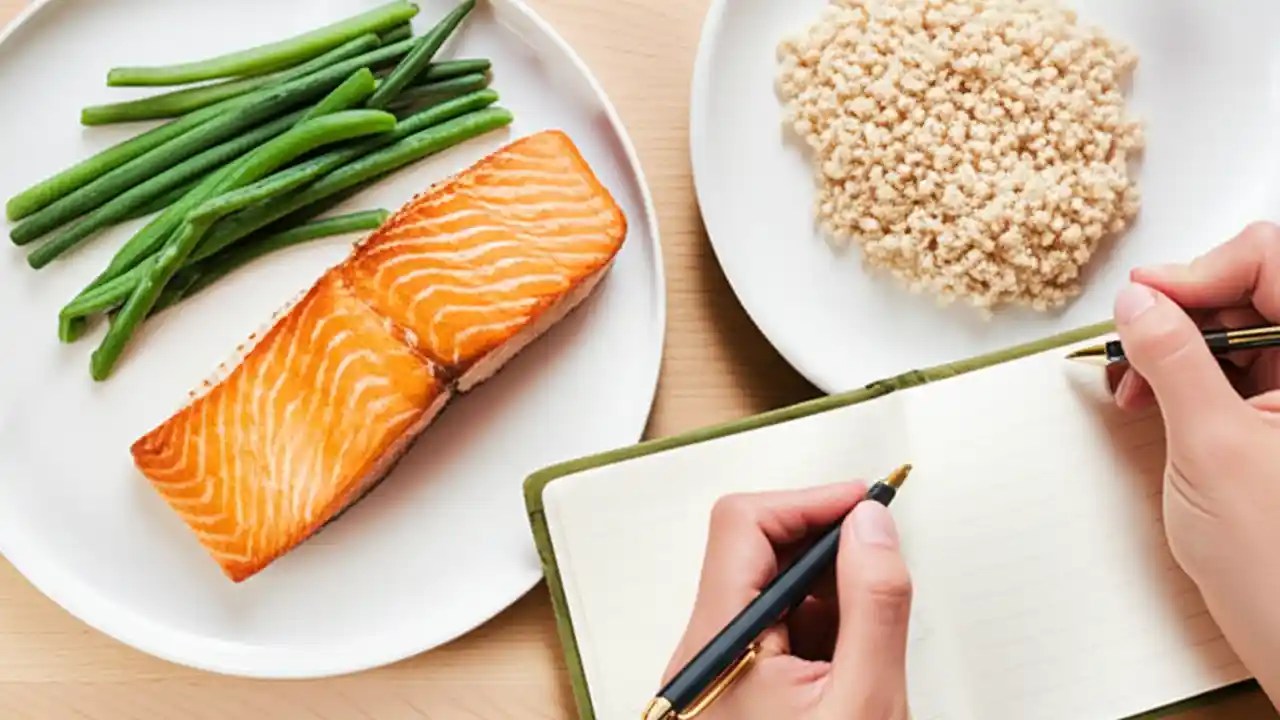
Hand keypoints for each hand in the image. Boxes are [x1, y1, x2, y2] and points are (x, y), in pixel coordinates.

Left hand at [661, 483, 911, 719]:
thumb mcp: (866, 700)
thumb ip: (871, 605)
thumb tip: (870, 525)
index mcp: (720, 647)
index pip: (742, 526)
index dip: (808, 504)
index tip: (863, 504)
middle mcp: (705, 653)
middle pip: (755, 551)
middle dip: (824, 545)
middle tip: (880, 552)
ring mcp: (718, 672)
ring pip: (770, 591)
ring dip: (827, 590)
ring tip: (872, 629)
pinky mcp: (736, 687)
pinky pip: (776, 630)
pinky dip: (820, 626)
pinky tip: (851, 659)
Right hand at [1110, 221, 1279, 704]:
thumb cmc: (1278, 567)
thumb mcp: (1210, 446)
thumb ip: (1173, 361)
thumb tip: (1141, 302)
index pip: (1274, 261)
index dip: (1204, 271)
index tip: (1147, 299)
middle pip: (1254, 288)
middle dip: (1182, 310)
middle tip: (1132, 346)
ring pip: (1237, 326)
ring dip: (1175, 346)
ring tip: (1134, 384)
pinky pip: (1233, 367)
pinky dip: (1184, 375)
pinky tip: (1151, 398)